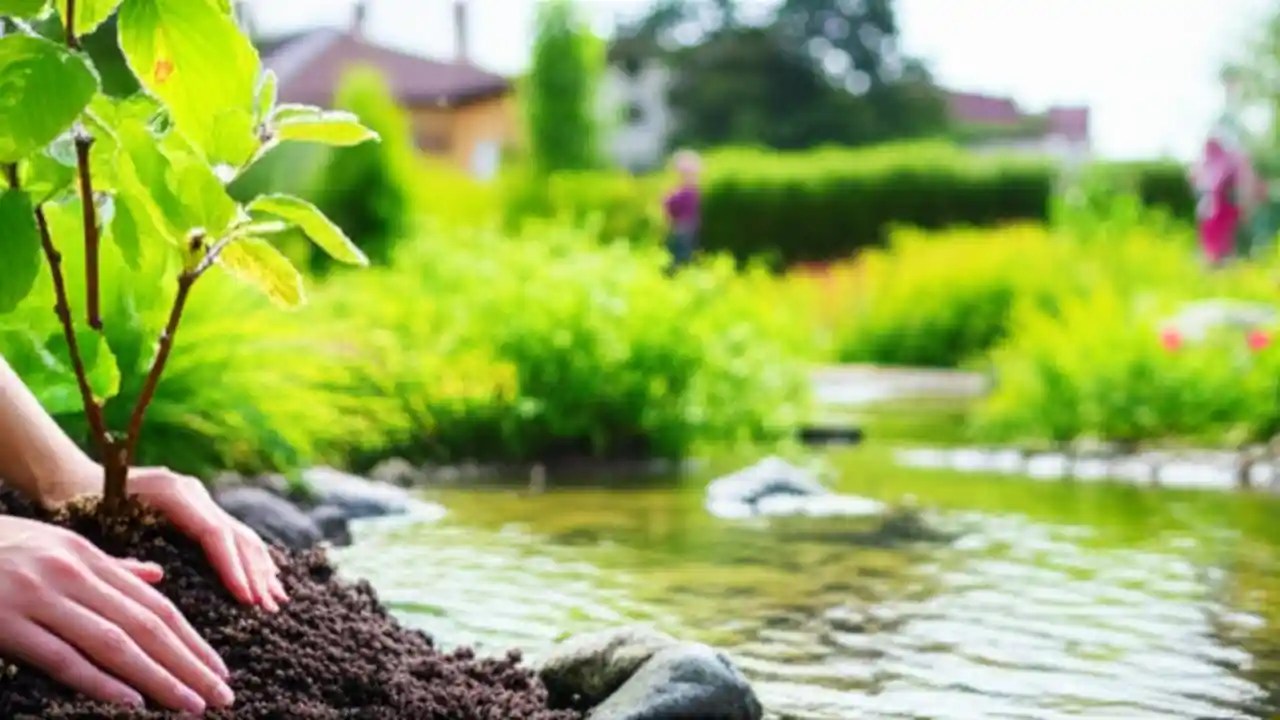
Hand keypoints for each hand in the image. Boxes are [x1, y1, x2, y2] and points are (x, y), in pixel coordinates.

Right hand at [0, 516, 232, 711]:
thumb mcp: (54, 546)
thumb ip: (107, 566)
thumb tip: (156, 580)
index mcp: (86, 556)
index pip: (154, 605)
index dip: (191, 640)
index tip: (217, 669)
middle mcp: (69, 574)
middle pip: (145, 625)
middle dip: (189, 663)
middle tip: (221, 695)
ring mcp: (37, 598)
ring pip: (113, 642)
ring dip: (158, 677)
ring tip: (190, 705)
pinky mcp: (4, 623)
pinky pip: (61, 657)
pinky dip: (99, 681)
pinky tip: (131, 703)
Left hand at [49, 465, 287, 612]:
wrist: (68, 474)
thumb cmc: (75, 502)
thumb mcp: (95, 524)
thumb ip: (127, 548)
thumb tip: (158, 577)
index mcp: (173, 492)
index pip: (214, 532)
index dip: (232, 566)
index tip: (245, 597)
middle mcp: (193, 492)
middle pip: (235, 534)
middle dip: (254, 573)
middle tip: (268, 607)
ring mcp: (199, 498)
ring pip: (240, 535)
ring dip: (260, 568)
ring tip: (276, 600)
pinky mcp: (199, 509)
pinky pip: (233, 535)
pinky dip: (251, 559)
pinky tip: (267, 578)